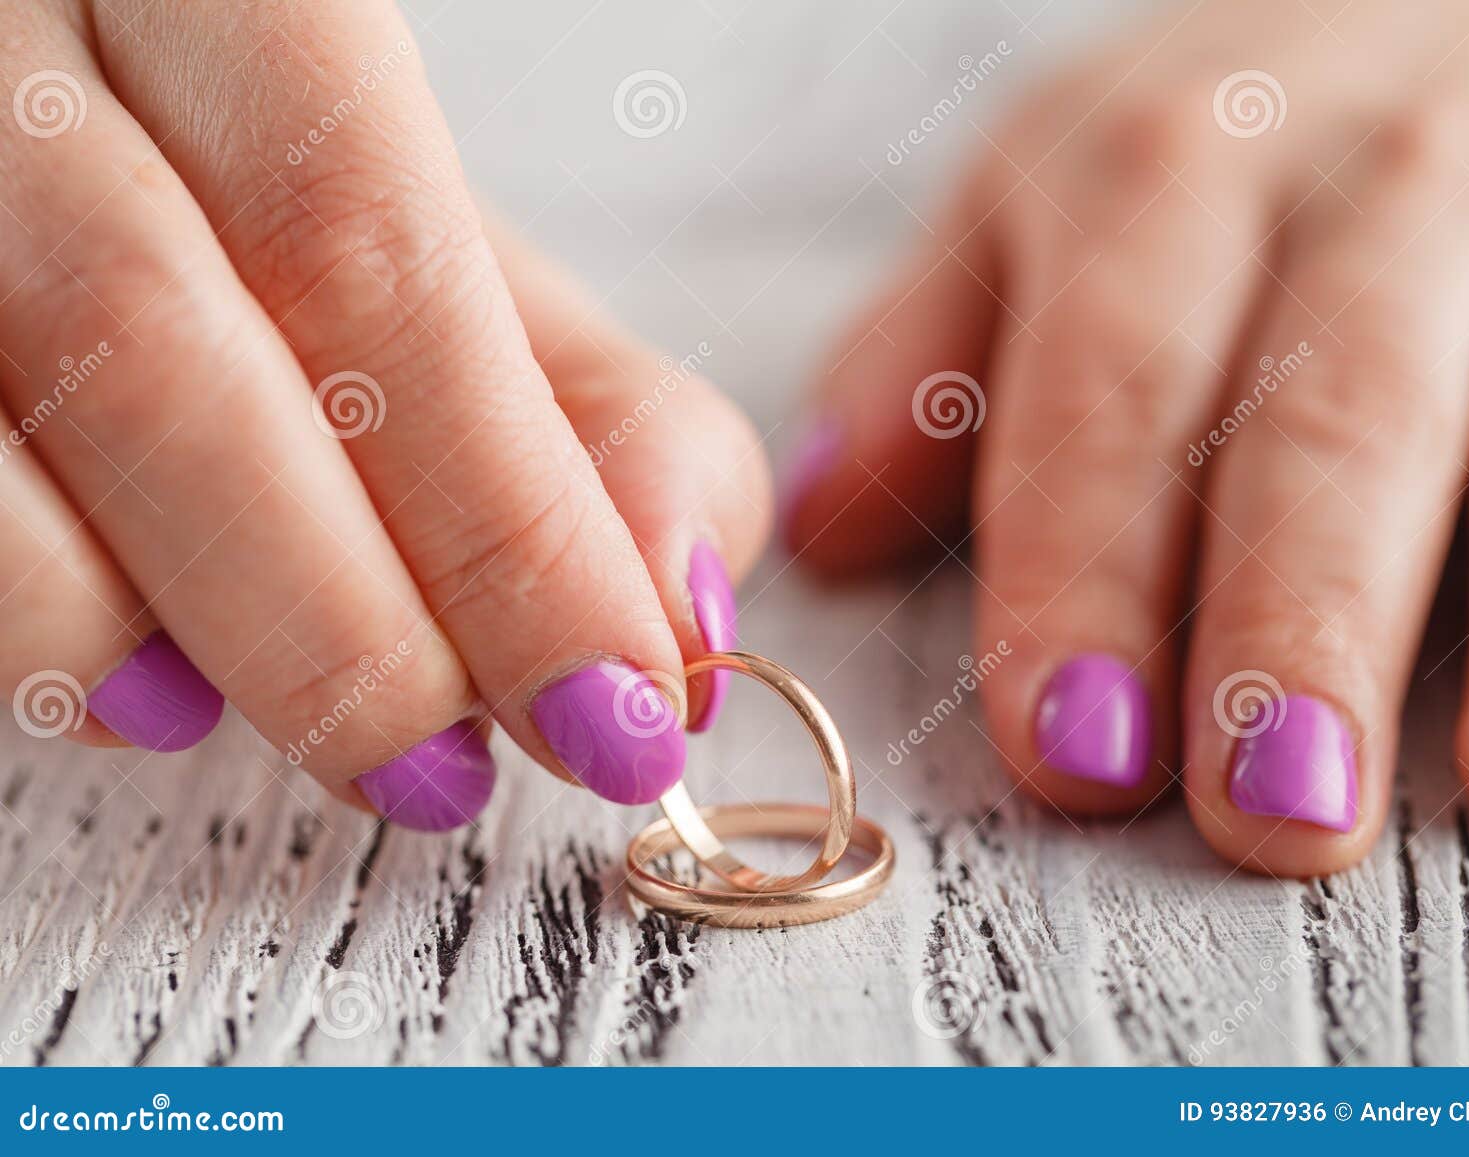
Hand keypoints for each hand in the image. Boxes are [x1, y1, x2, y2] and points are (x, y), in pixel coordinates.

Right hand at [0, 1, 767, 827]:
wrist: (55, 102)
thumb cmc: (255, 191)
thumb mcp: (447, 249)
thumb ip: (587, 410)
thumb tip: (677, 606)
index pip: (368, 255)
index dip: (507, 519)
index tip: (622, 705)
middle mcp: (12, 46)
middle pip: (164, 349)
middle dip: (357, 619)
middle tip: (461, 764)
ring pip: (3, 435)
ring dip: (200, 639)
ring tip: (348, 730)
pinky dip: (45, 633)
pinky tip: (152, 683)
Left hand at [785, 0, 1468, 874]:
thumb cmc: (1231, 127)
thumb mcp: (1043, 184)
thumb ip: (929, 352)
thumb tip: (821, 530)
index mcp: (1151, 174)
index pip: (1105, 397)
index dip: (1085, 577)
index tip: (1069, 749)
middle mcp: (1348, 184)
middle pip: (1314, 423)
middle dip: (1288, 622)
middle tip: (1266, 809)